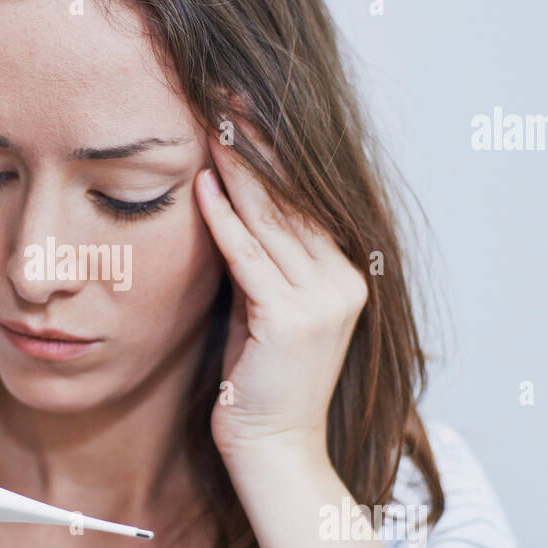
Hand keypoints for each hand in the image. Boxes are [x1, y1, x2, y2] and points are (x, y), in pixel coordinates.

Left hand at [193, 105, 368, 463]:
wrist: (274, 451)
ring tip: (212, 124)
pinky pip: (249, 258)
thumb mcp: (262, 311)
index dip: (274, 153)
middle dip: (257, 144)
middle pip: (293, 198)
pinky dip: (224, 220)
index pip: (306, 200)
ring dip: (238, 169)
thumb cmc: (257, 385)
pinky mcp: (292, 319)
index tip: (244, 110)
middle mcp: (343, 281)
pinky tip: (204, 185)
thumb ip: (258, 263)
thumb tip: (228, 205)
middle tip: (226, 95)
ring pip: (273, 220)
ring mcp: (322, 300)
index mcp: (344, 276)